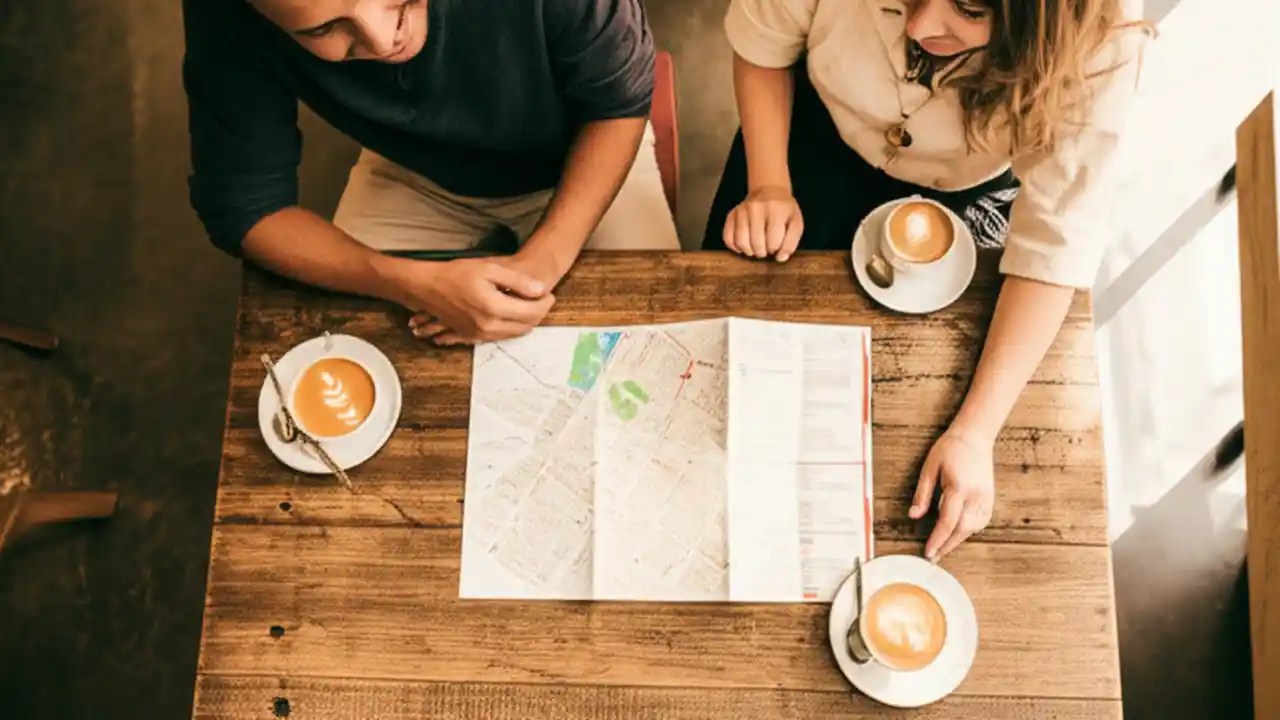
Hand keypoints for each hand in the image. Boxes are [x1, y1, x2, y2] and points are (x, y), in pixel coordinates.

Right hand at [393, 257, 554, 344]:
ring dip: (527, 322)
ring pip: (514, 334)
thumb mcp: (489, 269)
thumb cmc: (456, 274)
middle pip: (526, 326)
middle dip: (539, 313)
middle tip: (543, 300)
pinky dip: (512, 328)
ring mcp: (479, 334)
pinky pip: (500, 337)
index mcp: (494, 308)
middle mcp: (488, 326)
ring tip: (530, 306)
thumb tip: (540, 290)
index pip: (532, 312)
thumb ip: (517, 281)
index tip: (548, 294)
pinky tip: (514, 316)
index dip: (545, 303)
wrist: (426, 288)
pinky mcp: (472, 337)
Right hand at [723, 186, 803, 261]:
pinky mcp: (731, 215)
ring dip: (749, 251)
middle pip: (756, 243)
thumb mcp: (796, 223)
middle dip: (763, 252)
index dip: (776, 249)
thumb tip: (780, 258)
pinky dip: (735, 247)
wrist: (769, 191)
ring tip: (756, 249)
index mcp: (776, 210)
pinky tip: (744, 246)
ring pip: (741, 241)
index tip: (777, 245)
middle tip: (767, 249)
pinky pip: (727, 237)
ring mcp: (742, 211)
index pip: (773, 242)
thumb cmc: (784, 210)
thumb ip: (791, 242)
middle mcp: (756, 208)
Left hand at [910, 428, 995, 562]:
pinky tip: (959, 533)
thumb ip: (922, 493)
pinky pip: (981, 521)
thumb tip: (913, 516)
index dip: (937, 540)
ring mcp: (986, 498)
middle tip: (933, 556)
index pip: (947, 521)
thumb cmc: (949, 449)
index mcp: (959, 487)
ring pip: (973, 528)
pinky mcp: (990, 498)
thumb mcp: (929, 468)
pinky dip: (969, 530)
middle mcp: (976, 496)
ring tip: (943, 548)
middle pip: (962, 529)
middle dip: (947, 545)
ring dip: (958, 540)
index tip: (928, 552)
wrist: (975, 437)